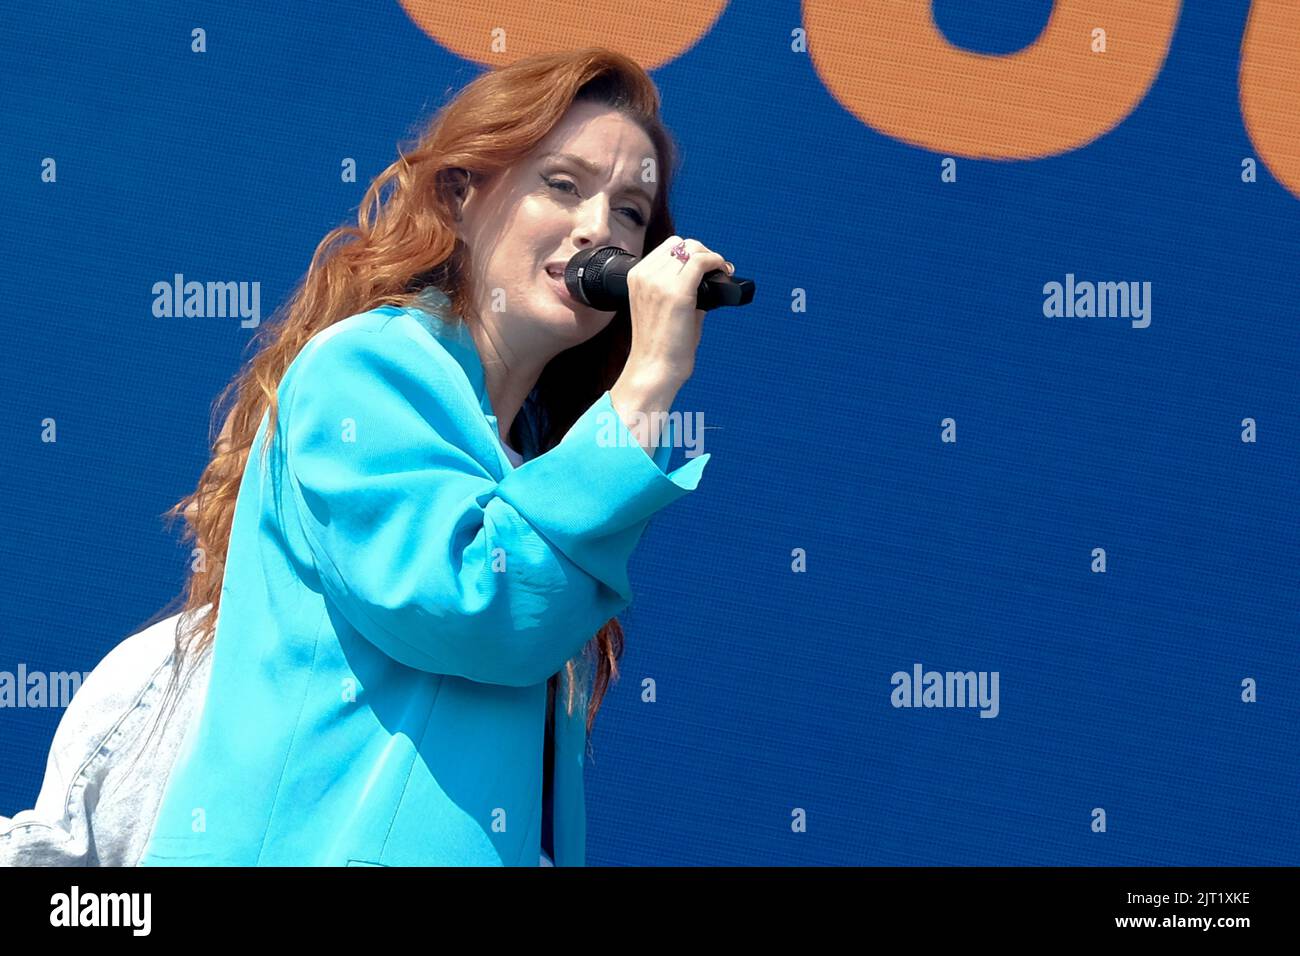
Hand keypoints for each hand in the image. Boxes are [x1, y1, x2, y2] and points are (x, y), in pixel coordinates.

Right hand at [623, 235, 732, 387]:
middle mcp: (645, 275)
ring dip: (710, 257)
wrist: (654, 370)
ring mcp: (659, 282)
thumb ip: (679, 288)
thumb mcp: (662, 308)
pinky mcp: (678, 292)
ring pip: (693, 248)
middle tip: (716, 269)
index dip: (690, 252)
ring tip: (722, 271)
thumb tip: (705, 278)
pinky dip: (717, 262)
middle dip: (701, 252)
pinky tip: (724, 271)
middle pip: (681, 243)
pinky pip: (702, 261)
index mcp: (636, 277)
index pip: (668, 247)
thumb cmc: (660, 347)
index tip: (705, 266)